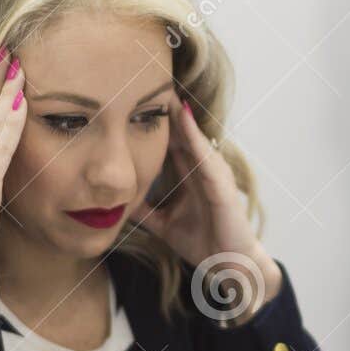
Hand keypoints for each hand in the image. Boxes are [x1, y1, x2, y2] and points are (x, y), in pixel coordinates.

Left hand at [135, 100, 281, 319]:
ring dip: (181, 117)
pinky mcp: (222, 185)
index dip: (156, 125)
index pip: (172, 143)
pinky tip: (183, 119)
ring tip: (166, 93)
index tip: (136, 103)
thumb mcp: (164, 224)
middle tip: (148, 83)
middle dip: (167, 112)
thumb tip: (119, 203)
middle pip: (182, 134)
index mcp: (190, 177)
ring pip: (194, 139)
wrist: (230, 267)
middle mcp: (203, 171)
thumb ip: (145, 212)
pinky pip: (206, 155)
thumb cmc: (204, 243)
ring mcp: (214, 175)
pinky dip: (194, 136)